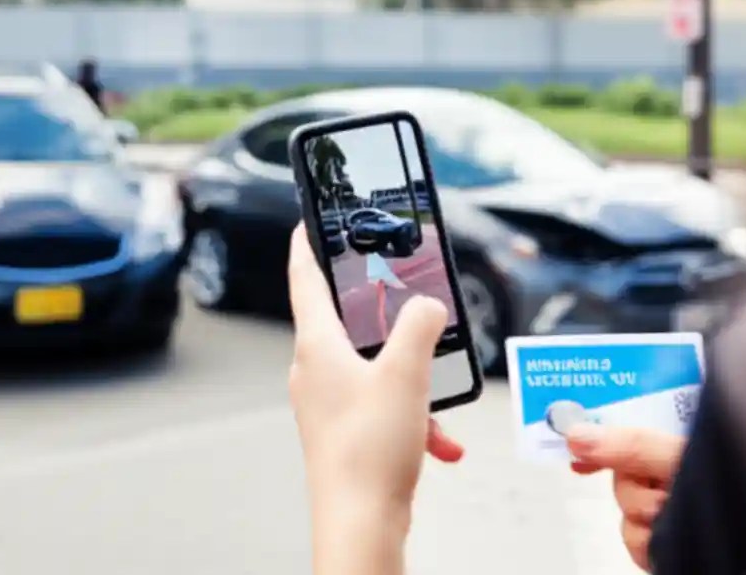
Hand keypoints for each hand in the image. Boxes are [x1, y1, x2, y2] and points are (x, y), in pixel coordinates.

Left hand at [287, 224, 462, 573]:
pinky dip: (414, 418)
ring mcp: (327, 404)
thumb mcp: (407, 373)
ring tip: (436, 403)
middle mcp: (313, 371)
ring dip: (413, 383)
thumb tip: (427, 306)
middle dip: (386, 317)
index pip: (305, 278)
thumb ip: (420, 326)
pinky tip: (440, 442)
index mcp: (316, 346)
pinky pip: (384, 409)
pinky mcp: (344, 433)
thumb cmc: (368, 451)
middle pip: (346, 323)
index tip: (309, 222)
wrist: (360, 522)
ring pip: (374, 372)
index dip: (308, 244)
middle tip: (405, 299)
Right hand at [566, 424, 684, 571]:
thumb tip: (578, 435)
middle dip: (633, 486)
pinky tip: (666, 541)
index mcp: (685, 442)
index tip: (575, 443)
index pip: (635, 427)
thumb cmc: (738, 491)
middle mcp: (676, 475)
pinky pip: (634, 541)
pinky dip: (648, 544)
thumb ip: (632, 445)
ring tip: (673, 516)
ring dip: (642, 517)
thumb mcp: (683, 457)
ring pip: (624, 511)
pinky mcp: (665, 545)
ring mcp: (670, 513)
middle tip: (659, 489)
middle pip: (621, 473)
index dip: (602, 433)